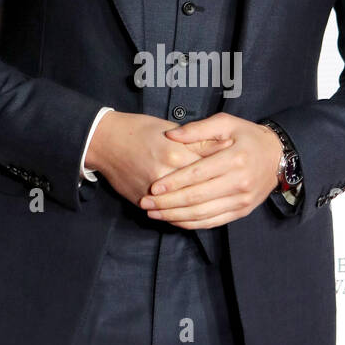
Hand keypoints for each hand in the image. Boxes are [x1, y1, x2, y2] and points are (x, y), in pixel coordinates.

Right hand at [85, 111, 230, 208]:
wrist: (104, 142)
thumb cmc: (137, 129)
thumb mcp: (168, 128)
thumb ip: (195, 140)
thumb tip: (223, 145)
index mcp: (175, 153)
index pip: (208, 166)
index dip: (225, 168)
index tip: (240, 170)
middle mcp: (165, 174)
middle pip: (199, 189)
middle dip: (219, 191)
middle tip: (236, 192)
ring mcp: (152, 190)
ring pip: (184, 206)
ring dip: (202, 208)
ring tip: (219, 205)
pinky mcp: (141, 200)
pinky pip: (167, 213)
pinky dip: (182, 216)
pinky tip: (194, 215)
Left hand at [138, 115, 282, 228]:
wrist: (278, 157)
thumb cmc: (248, 136)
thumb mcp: (226, 122)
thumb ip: (198, 129)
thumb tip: (171, 135)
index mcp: (235, 158)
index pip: (198, 174)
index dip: (174, 182)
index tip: (153, 187)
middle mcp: (240, 182)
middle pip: (197, 197)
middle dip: (168, 203)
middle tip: (146, 204)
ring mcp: (242, 200)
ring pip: (203, 214)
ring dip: (175, 216)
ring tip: (154, 214)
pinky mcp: (242, 211)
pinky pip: (213, 222)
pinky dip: (191, 224)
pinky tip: (174, 220)